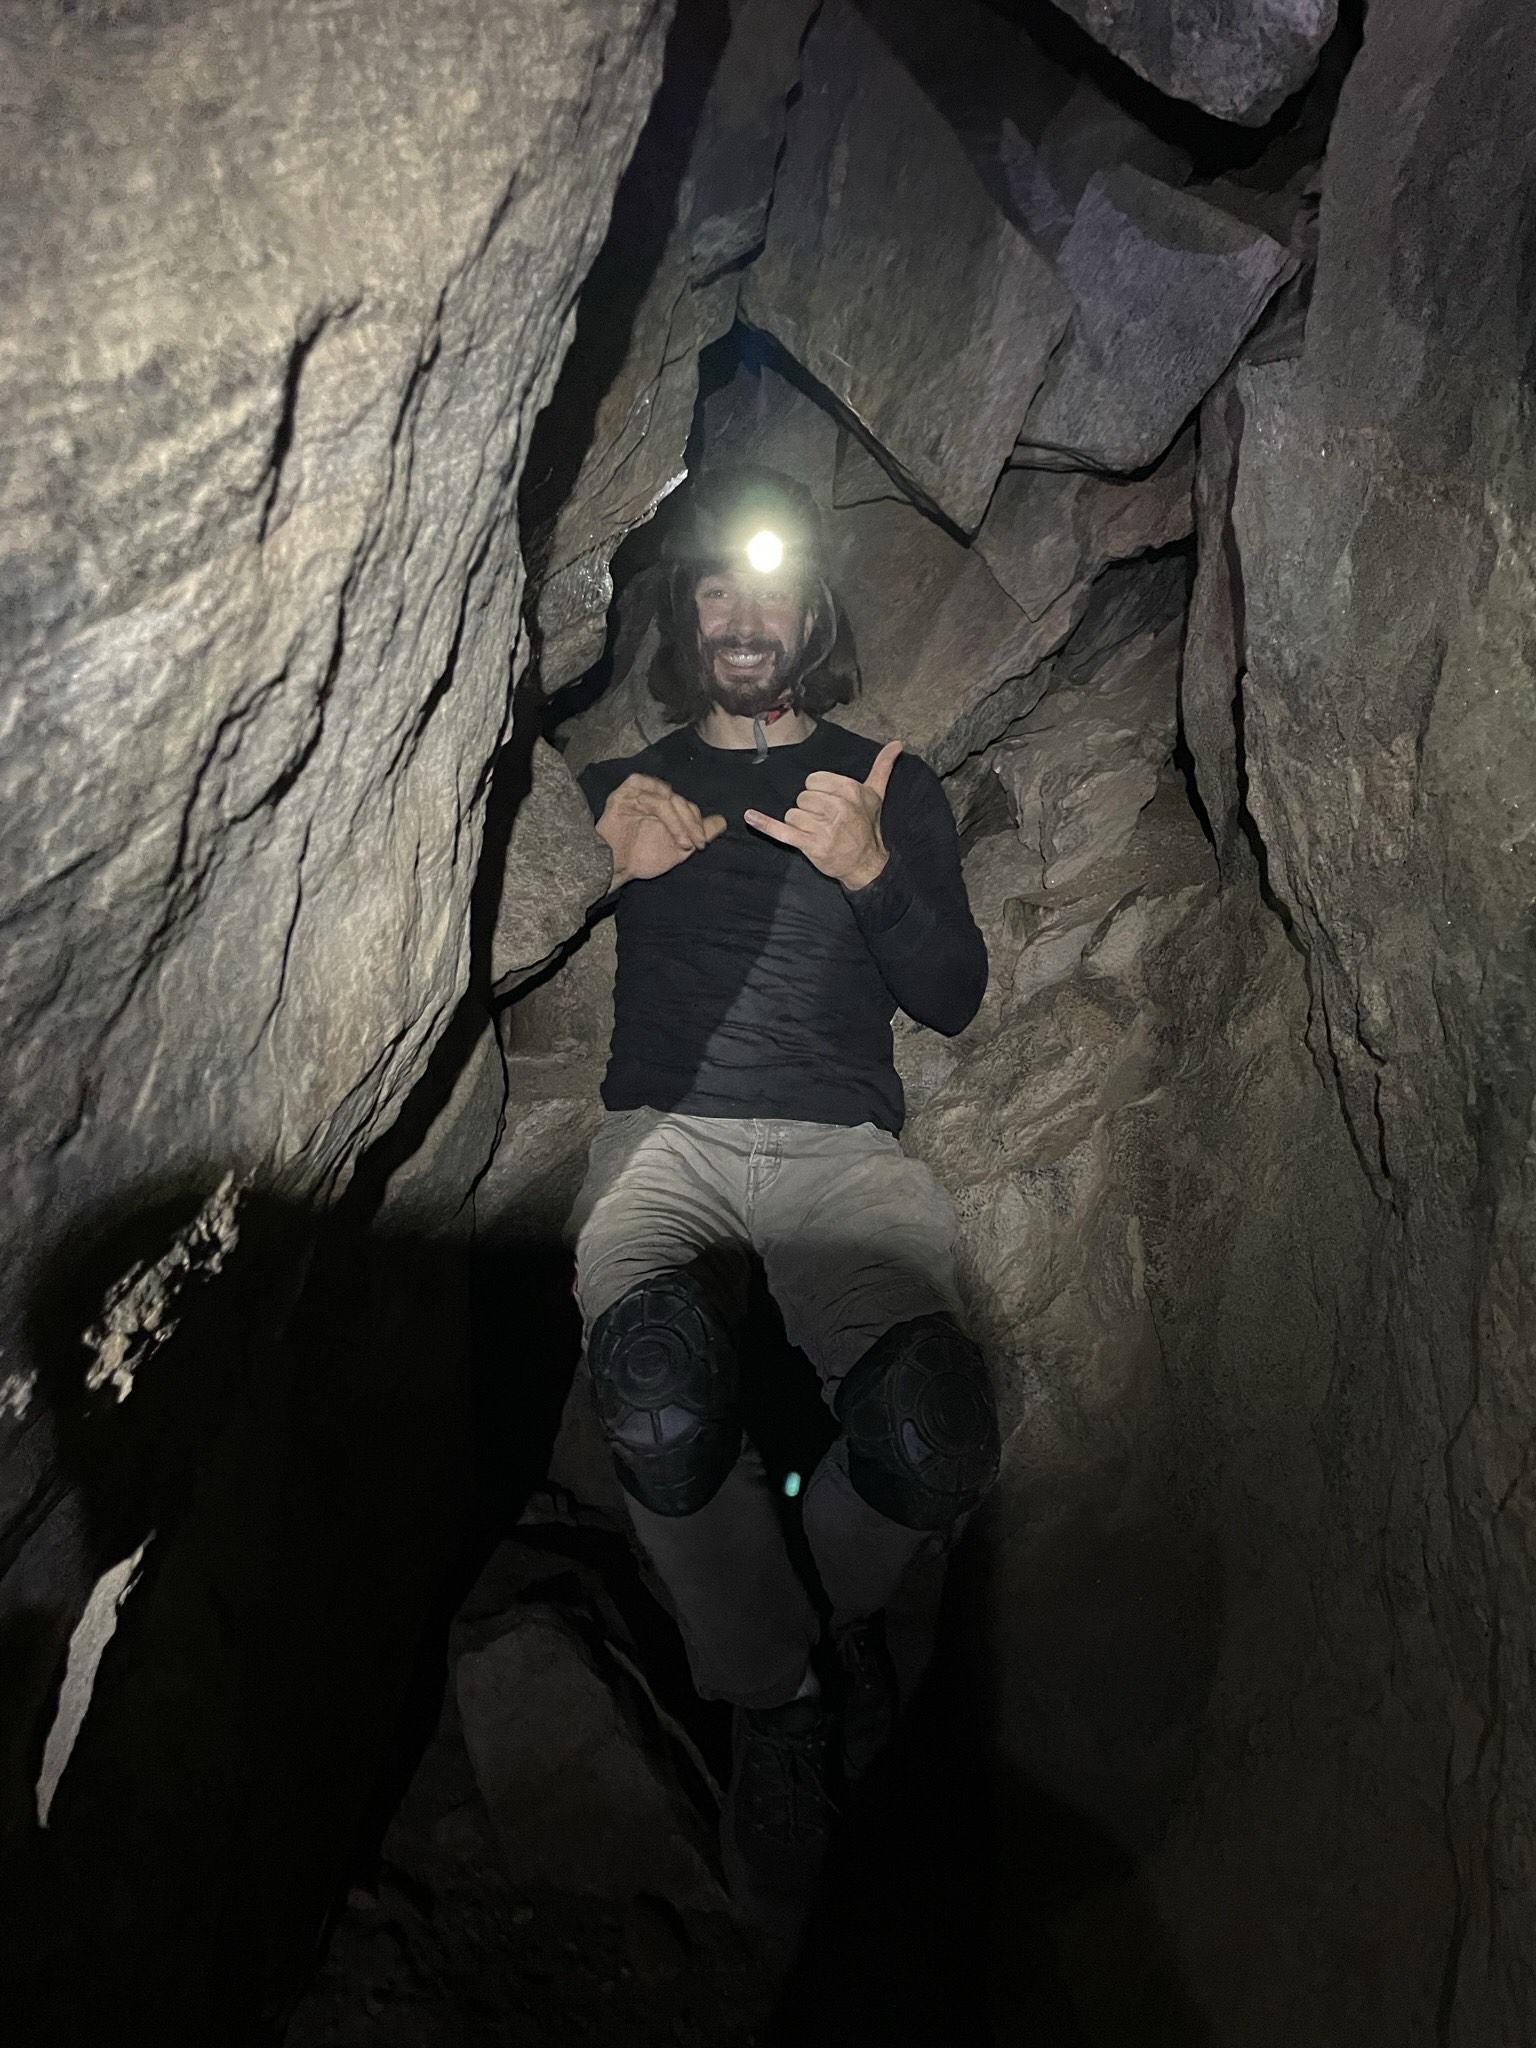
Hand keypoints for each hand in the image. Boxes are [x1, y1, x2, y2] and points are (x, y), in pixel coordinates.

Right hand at [596, 773, 726, 886]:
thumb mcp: (680, 850)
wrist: (616, 866)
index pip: (688, 807)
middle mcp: (656, 801)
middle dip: (689, 823)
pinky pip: (639, 781)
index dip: (697, 823)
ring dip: (675, 819)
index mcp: (669, 812)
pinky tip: (659, 804)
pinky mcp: (623, 794)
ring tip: (679, 841)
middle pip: (680, 801)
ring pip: (664, 797)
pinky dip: (651, 790)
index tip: (700, 844)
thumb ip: (701, 833)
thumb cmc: (643, 858)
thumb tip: (723, 821)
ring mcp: (639, 796)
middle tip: (691, 843)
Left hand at [743, 739, 901, 889]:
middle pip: (802, 797)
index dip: (818, 792)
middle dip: (809, 809)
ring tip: (818, 832)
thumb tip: (897, 743)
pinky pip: (783, 830)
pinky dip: (765, 824)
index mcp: (850, 791)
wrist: (866, 864)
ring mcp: (824, 828)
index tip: (829, 804)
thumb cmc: (867, 827)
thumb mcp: (876, 795)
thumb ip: (882, 767)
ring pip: (793, 814)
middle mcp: (838, 808)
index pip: (814, 780)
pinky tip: (750, 816)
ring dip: (800, 824)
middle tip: (825, 821)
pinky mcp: (811, 845)